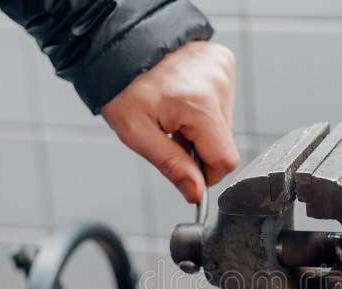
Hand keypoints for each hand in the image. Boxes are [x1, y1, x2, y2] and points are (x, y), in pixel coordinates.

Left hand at [101, 41, 239, 202]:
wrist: (116, 44)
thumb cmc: (121, 85)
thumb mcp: (137, 134)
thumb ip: (172, 166)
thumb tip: (196, 192)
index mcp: (200, 104)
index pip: (225, 160)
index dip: (205, 172)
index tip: (186, 167)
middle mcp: (219, 84)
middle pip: (225, 143)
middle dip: (199, 146)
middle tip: (171, 133)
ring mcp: (223, 71)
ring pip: (224, 124)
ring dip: (201, 128)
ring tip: (174, 113)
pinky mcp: (223, 63)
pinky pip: (222, 102)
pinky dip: (204, 108)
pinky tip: (183, 98)